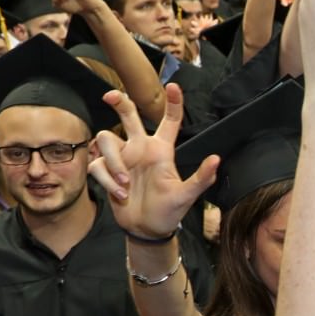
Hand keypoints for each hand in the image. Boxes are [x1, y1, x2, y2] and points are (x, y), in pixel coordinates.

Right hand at [88, 85, 217, 232]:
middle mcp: (140, 148)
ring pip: (106, 139)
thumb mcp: (187, 196)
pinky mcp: (105, 171)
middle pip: (128, 115)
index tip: (173, 86)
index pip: (169, 121)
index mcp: (161, 150)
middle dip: (119, 102)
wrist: (147, 230)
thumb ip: (201, 178)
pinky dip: (107, 180)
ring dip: (113, 162)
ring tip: (126, 184)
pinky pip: (97, 165)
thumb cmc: (169, 211)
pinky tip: (120, 194)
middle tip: (109, 95)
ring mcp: (122, 158)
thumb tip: (217, 160)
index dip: (172, 103)